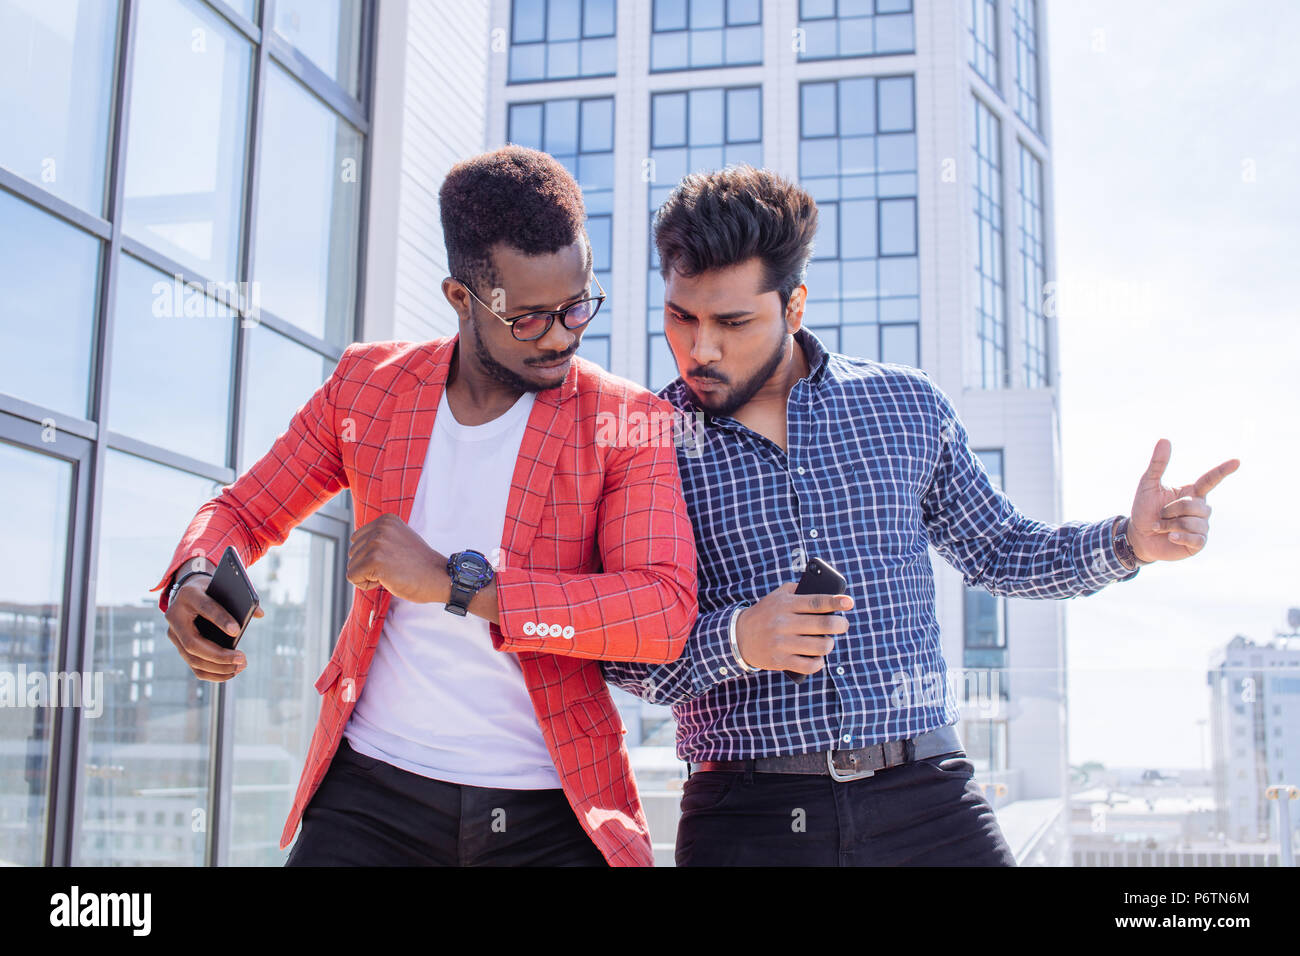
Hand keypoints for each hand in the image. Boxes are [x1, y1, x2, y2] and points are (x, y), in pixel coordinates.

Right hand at [164, 578, 261, 681]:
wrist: (188, 592)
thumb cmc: (211, 589)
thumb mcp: (222, 587)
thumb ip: (241, 598)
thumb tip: (260, 614)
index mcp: (189, 595)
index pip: (205, 608)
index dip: (220, 619)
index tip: (237, 631)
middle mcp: (175, 616)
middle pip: (193, 643)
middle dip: (219, 655)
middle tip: (242, 658)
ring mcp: (173, 633)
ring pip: (192, 658)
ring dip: (218, 667)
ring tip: (240, 666)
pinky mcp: (178, 646)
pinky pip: (193, 665)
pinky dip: (213, 673)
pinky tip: (230, 672)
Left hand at [347, 512, 447, 602]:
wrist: (440, 577)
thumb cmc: (420, 564)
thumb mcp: (400, 540)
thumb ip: (380, 538)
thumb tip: (356, 546)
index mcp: (386, 520)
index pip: (357, 540)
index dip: (371, 555)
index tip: (394, 558)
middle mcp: (380, 528)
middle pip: (353, 553)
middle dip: (368, 566)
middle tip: (395, 567)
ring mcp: (377, 543)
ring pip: (352, 566)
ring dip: (369, 575)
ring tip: (393, 573)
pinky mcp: (374, 561)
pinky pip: (353, 577)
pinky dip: (366, 585)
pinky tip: (387, 580)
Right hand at [735, 582, 853, 674]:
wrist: (739, 636)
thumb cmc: (766, 613)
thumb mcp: (777, 596)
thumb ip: (799, 590)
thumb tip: (827, 594)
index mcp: (785, 605)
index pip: (815, 602)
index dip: (835, 602)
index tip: (849, 602)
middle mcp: (784, 623)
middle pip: (823, 625)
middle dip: (840, 625)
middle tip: (842, 625)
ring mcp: (782, 644)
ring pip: (820, 647)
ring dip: (829, 644)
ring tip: (827, 641)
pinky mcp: (780, 661)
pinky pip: (809, 665)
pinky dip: (818, 662)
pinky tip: (817, 657)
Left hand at [1127, 438, 1238, 562]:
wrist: (1138, 536)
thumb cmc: (1144, 509)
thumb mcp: (1148, 485)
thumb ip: (1158, 465)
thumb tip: (1165, 439)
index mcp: (1191, 493)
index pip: (1210, 480)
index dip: (1223, 471)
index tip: (1237, 461)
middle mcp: (1200, 508)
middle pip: (1195, 505)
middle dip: (1173, 510)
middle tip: (1160, 515)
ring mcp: (1201, 526)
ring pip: (1194, 522)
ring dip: (1172, 524)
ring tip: (1161, 527)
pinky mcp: (1198, 543)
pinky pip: (1196, 538)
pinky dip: (1180, 536)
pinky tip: (1171, 537)